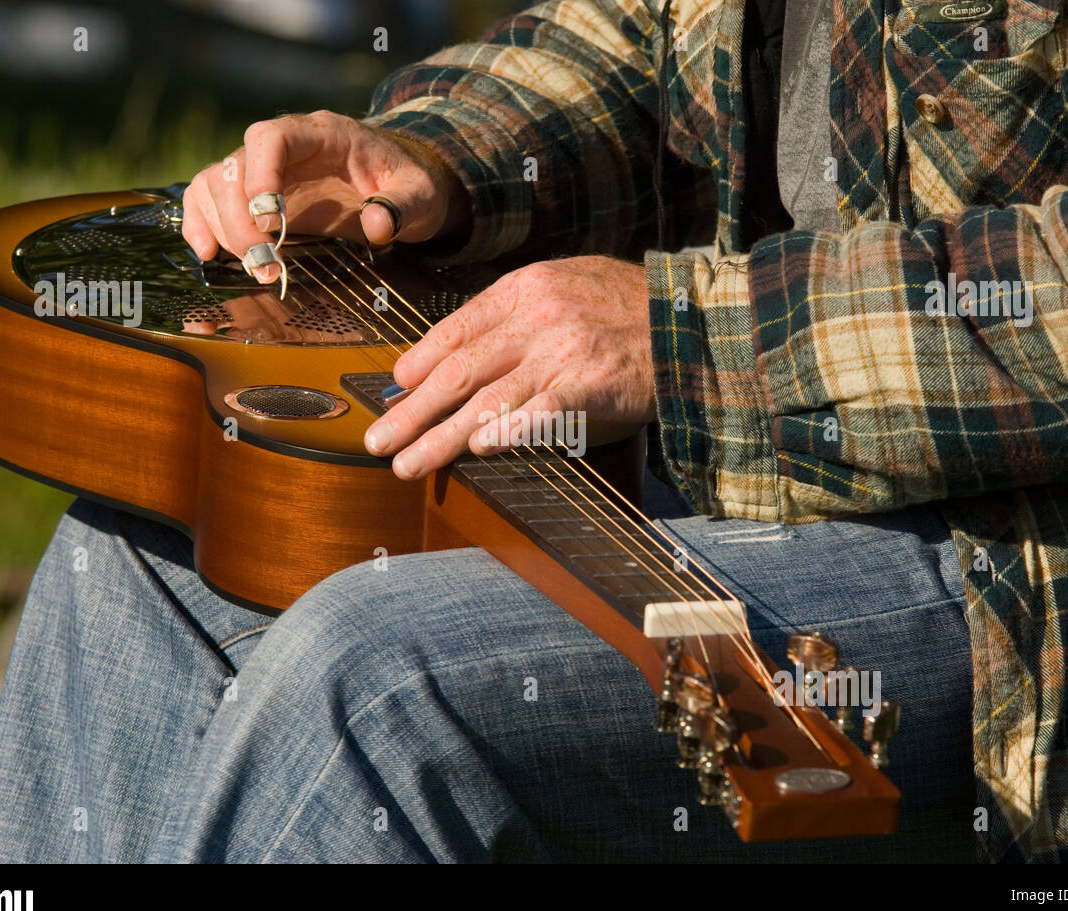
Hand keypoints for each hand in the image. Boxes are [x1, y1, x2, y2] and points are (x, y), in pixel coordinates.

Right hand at [181, 110, 470, 281]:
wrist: (402, 188)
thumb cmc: (410, 185)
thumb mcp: (421, 196)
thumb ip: (404, 206)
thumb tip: (378, 223)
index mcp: (322, 135)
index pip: (271, 137)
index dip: (260, 175)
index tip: (269, 222)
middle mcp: (285, 147)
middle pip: (236, 168)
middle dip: (242, 221)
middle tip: (268, 267)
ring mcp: (265, 171)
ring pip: (216, 185)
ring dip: (225, 230)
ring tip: (260, 270)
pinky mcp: (255, 196)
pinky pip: (209, 199)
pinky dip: (201, 224)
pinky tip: (209, 254)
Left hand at [363, 256, 655, 478]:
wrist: (689, 320)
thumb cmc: (626, 309)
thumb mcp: (565, 287)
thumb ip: (518, 315)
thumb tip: (468, 352)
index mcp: (523, 290)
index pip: (455, 329)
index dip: (418, 362)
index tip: (394, 387)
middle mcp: (536, 317)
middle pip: (458, 370)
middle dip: (411, 410)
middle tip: (378, 441)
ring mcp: (562, 350)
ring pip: (486, 400)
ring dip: (441, 438)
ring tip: (409, 465)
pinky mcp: (589, 382)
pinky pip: (539, 412)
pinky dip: (507, 431)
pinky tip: (479, 450)